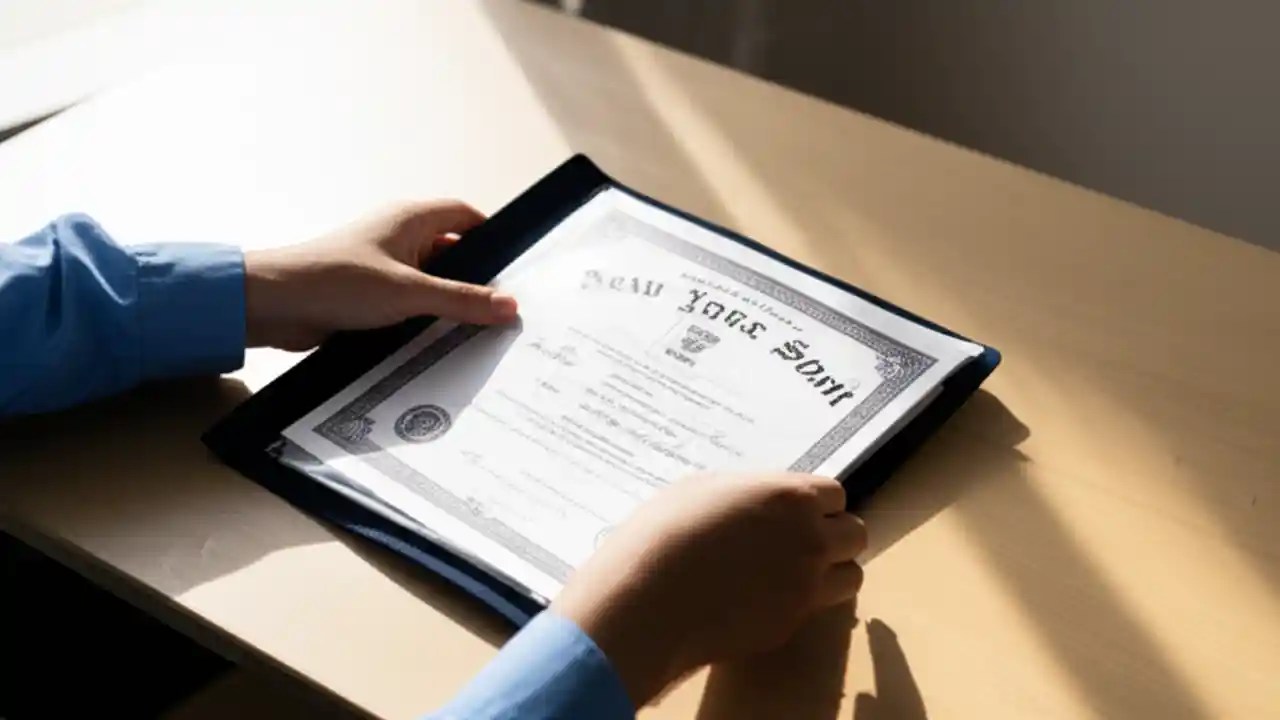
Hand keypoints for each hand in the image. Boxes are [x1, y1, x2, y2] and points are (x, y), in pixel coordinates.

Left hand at [243, 200, 517, 349]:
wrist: (274, 305)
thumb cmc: (333, 280)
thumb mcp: (410, 293)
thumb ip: (463, 300)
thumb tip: (508, 305)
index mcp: (410, 219)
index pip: (465, 216)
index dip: (491, 237)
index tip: (514, 265)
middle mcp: (400, 238)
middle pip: (453, 253)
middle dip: (475, 279)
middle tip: (501, 307)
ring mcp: (385, 266)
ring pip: (433, 282)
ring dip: (448, 303)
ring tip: (476, 328)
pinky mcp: (372, 294)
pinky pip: (412, 303)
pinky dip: (426, 317)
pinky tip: (439, 340)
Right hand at [552, 473, 866, 706]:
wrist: (648, 600)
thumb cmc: (664, 533)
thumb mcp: (702, 488)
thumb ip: (747, 492)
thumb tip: (757, 502)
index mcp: (791, 497)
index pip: (836, 494)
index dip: (814, 502)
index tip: (794, 510)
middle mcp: (810, 540)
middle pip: (855, 534)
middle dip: (832, 535)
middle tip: (800, 540)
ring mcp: (805, 587)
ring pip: (850, 577)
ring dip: (829, 572)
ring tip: (792, 573)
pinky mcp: (790, 624)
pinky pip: (814, 609)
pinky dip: (799, 603)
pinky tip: (760, 598)